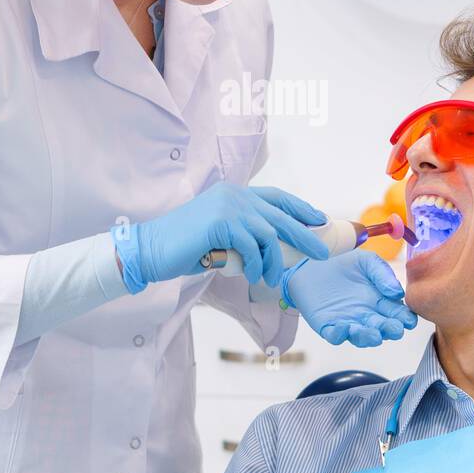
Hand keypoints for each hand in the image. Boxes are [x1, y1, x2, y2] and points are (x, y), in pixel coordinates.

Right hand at [113, 184, 330, 291]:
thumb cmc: (185, 247)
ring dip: (275, 261)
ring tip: (273, 279)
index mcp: (234, 193)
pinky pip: (251, 247)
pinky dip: (256, 264)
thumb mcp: (221, 236)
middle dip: (304, 235)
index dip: (300, 208)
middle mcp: (234, 194)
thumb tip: (274, 248)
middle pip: (280, 214)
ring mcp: (227, 206)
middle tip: (321, 252)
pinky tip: (253, 276)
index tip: (319, 220)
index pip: (276, 196)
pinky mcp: (221, 223)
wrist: (152, 249)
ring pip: (268, 234)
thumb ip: (244, 233)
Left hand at [283, 249, 417, 347]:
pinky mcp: (328, 326)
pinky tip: (345, 328)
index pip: (396, 314)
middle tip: (395, 329)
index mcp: (380, 301)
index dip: (404, 318)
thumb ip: (382, 274)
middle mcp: (367, 316)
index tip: (409, 320)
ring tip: (375, 335)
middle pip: (382, 328)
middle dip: (390, 330)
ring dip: (368, 337)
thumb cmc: (342, 261)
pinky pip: (335, 335)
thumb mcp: (367, 262)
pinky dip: (340, 334)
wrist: (311, 260)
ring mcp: (348, 322)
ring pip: (361, 336)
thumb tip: (398, 293)